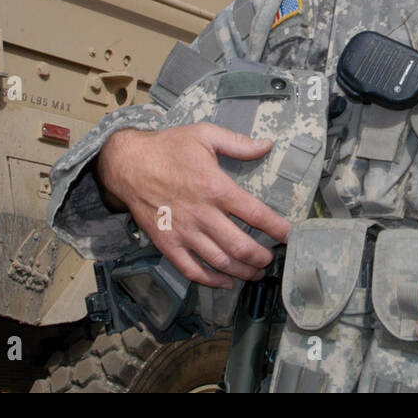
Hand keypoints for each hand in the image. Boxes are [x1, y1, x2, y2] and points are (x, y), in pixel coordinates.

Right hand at [97, 124, 291, 288]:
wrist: (127, 163)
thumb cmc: (167, 147)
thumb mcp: (205, 134)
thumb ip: (238, 142)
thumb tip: (267, 145)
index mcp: (215, 187)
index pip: (256, 214)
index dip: (277, 228)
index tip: (290, 235)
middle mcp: (202, 214)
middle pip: (240, 246)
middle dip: (262, 257)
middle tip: (272, 259)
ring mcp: (183, 232)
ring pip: (219, 262)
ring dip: (242, 272)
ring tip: (256, 273)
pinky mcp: (167, 243)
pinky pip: (191, 270)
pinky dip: (211, 281)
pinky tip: (225, 282)